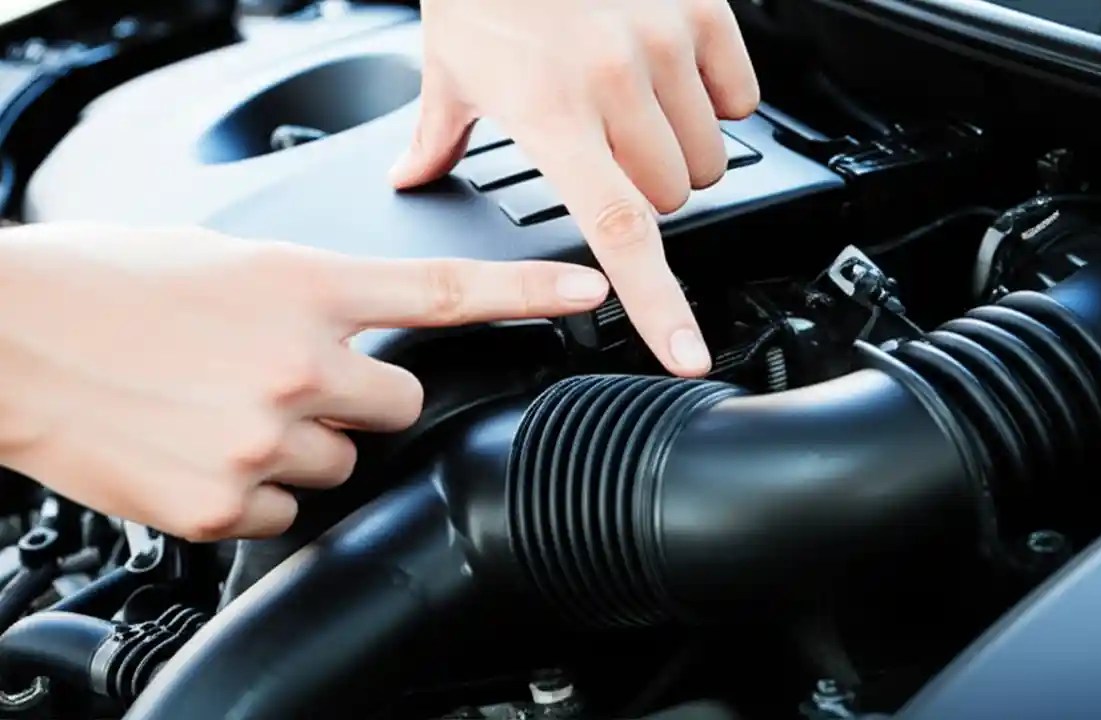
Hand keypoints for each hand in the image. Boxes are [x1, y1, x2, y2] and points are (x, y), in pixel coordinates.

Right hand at [0, 224, 608, 540]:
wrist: (9, 337)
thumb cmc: (105, 285)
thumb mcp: (226, 262)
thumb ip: (305, 298)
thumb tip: (347, 333)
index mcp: (304, 287)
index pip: (446, 289)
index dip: (531, 292)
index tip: (591, 291)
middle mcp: (297, 364)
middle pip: (399, 404)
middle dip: (363, 399)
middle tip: (293, 380)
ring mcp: (263, 441)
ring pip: (340, 464)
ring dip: (301, 446)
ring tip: (225, 411)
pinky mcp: (225, 505)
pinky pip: (286, 513)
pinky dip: (256, 493)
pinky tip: (203, 453)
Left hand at [389, 0, 759, 376]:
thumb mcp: (448, 65)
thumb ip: (436, 138)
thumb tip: (412, 182)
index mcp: (551, 114)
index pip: (619, 231)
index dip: (658, 304)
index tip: (688, 353)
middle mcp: (615, 83)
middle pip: (673, 199)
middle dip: (647, 194)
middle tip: (609, 154)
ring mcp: (665, 44)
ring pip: (709, 156)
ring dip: (681, 152)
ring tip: (636, 107)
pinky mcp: (702, 10)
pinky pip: (740, 96)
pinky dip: (715, 99)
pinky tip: (671, 73)